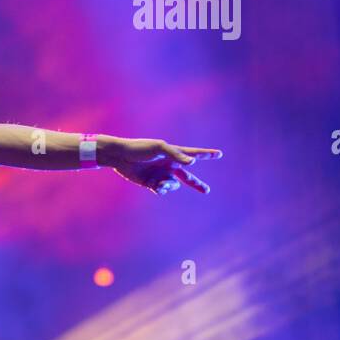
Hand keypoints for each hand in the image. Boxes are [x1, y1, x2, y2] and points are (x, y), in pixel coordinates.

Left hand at [105, 137, 222, 195]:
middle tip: (206, 190)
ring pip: (173, 185)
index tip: (219, 154)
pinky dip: (161, 190)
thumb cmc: (140, 148)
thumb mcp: (159, 148)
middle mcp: (168, 165)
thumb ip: (176, 154)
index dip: (206, 154)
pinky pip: (162, 190)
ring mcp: (160, 175)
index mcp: (173, 154)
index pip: (193, 154)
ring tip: (160, 183)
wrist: (120, 156)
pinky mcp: (151, 183)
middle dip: (196, 184)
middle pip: (187, 177)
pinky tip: (156, 186)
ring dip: (169, 186)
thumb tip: (192, 163)